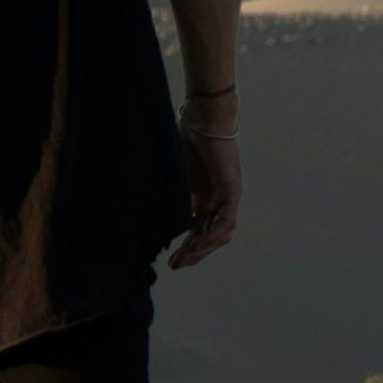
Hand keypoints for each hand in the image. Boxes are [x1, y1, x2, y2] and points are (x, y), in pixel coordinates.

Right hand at [172, 97, 239, 267]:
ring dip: (203, 248)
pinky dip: (212, 236)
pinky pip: (225, 221)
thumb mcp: (173, 175)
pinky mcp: (231, 190)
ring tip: (185, 259)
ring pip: (220, 233)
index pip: (198, 227)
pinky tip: (198, 245)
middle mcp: (218, 198)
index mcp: (204, 195)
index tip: (171, 259)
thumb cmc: (185, 138)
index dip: (186, 245)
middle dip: (193, 252)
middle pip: (209, 234)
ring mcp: (227, 196)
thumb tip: (152, 219)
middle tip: (176, 265)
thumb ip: (171, 196)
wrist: (201, 118)